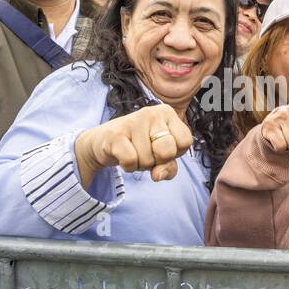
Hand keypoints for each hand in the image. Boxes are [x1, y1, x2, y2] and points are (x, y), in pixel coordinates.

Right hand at [74, 104, 192, 183]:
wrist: (103, 142)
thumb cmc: (138, 147)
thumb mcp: (160, 155)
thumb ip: (169, 167)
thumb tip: (158, 176)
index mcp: (167, 113)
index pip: (185, 142)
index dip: (175, 153)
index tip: (161, 148)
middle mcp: (151, 113)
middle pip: (167, 151)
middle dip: (157, 161)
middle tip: (146, 153)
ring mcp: (133, 121)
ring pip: (148, 160)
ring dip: (140, 164)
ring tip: (132, 152)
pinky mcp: (115, 134)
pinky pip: (131, 161)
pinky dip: (128, 166)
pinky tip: (122, 156)